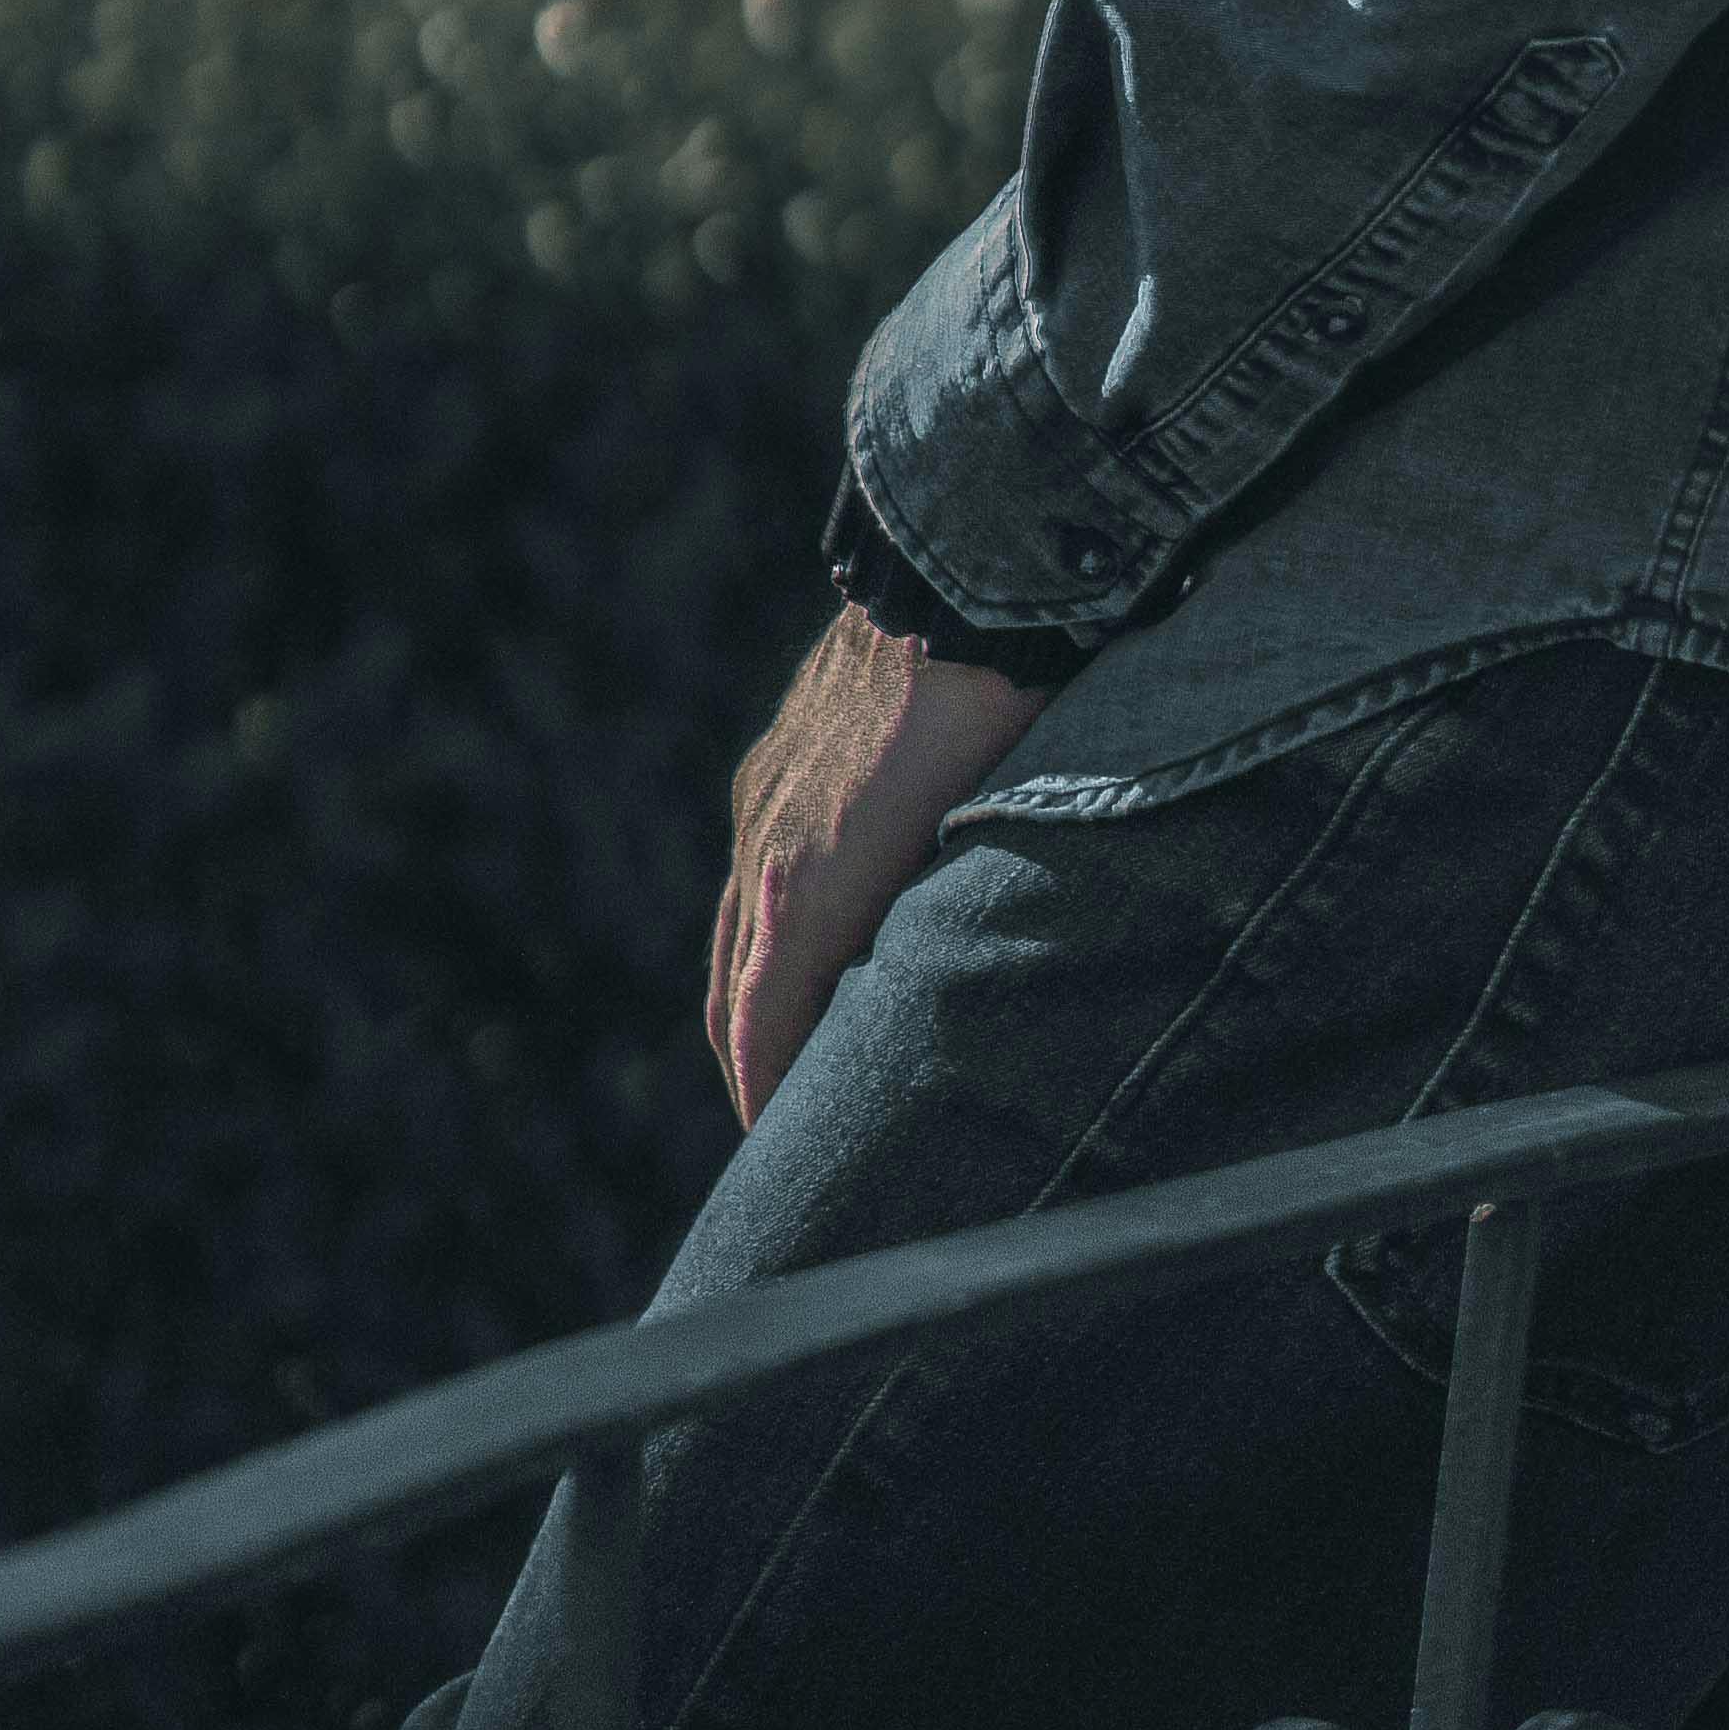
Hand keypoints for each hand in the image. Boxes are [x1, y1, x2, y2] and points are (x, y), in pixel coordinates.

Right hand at [706, 609, 1047, 1129]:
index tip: (779, 1159)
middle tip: (782, 1132)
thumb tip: (944, 1006)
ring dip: (754, 998)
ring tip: (790, 1052)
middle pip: (732, 991)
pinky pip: (758, 865)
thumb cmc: (996, 721)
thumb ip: (946, 930)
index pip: (760, 1028)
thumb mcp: (983, 841)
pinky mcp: (779, 758)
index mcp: (807, 887)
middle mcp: (767, 849)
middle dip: (749, 1067)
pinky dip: (767, 927)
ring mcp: (765, 797)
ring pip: (740, 927)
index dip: (766, 1101)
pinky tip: (810, 936)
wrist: (960, 570)